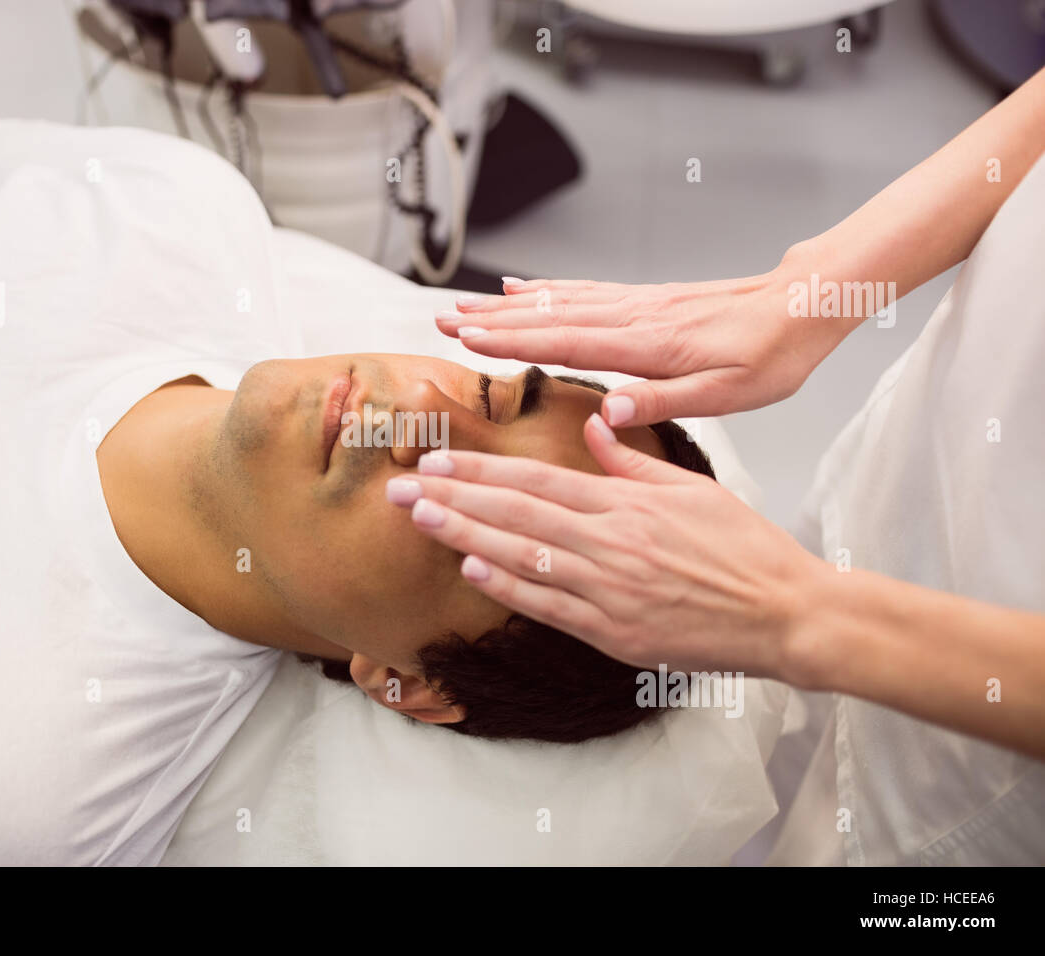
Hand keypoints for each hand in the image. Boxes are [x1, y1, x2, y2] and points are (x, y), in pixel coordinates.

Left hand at [386, 416, 826, 676]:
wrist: (785, 614)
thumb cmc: (743, 550)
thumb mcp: (692, 489)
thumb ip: (634, 462)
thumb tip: (596, 427)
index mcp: (628, 503)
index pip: (537, 480)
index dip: (481, 470)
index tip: (437, 458)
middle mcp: (611, 542)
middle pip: (516, 514)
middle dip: (453, 497)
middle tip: (401, 486)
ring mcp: (610, 590)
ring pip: (522, 557)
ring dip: (464, 536)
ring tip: (418, 519)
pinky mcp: (615, 634)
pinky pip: (549, 607)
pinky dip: (508, 587)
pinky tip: (470, 569)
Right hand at [434, 259, 848, 426]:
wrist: (804, 305)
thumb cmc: (772, 356)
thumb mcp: (729, 394)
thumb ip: (666, 401)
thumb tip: (610, 410)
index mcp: (648, 347)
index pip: (564, 342)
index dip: (510, 341)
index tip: (465, 338)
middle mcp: (634, 318)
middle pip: (550, 316)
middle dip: (492, 319)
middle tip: (442, 320)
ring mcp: (638, 304)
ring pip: (561, 301)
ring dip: (510, 304)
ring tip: (467, 304)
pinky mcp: (648, 300)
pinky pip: (586, 291)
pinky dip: (548, 289)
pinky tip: (526, 287)